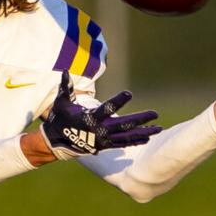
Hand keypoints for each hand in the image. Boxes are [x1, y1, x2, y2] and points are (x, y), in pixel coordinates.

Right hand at [40, 72, 160, 160]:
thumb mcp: (61, 102)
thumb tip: (64, 71)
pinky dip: (136, 140)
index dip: (118, 101)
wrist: (57, 140)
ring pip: (127, 136)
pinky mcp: (105, 145)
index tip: (129, 94)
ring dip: (144, 132)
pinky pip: (123, 143)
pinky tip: (148, 136)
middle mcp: (99, 130)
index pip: (106, 109)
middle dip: (140, 119)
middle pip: (123, 125)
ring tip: (158, 128)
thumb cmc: (61, 117)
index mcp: (89, 118)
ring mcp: (103, 140)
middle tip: (155, 113)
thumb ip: (66, 88)